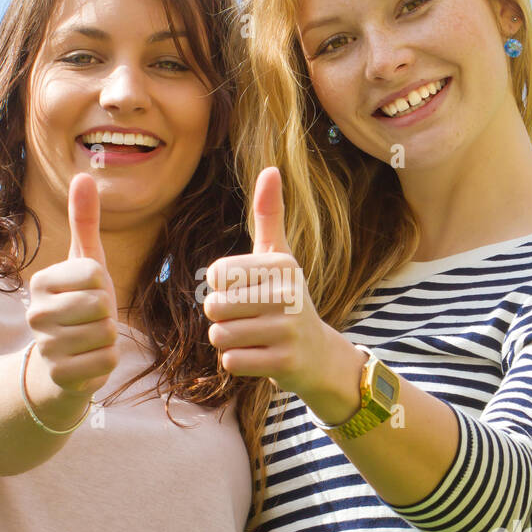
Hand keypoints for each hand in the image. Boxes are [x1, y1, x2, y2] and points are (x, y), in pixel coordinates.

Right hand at [26, 174, 119, 401]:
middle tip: (92, 320)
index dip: (103, 285)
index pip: (95, 274)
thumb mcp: (85, 262)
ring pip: (106, 333)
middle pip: (101, 305)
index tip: (89, 293)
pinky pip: (107, 360)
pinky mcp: (61, 374)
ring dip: (108, 338)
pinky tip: (89, 360)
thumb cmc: (79, 305)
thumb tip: (83, 174)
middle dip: (107, 314)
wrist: (62, 363)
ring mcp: (46, 346)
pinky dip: (107, 361)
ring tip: (90, 339)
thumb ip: (84, 220)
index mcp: (41, 282)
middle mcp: (36, 313)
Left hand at [203, 167, 332, 398]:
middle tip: (248, 319)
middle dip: (221, 318)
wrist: (317, 355)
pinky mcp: (284, 362)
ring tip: (254, 337)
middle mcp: (288, 294)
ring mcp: (288, 329)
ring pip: (220, 336)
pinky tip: (260, 356)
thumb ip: (269, 215)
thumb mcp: (279, 256)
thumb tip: (271, 168)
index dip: (222, 288)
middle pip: (214, 307)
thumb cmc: (285, 299)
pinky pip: (231, 362)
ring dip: (228, 341)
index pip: (217, 274)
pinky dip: (238, 363)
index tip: (248, 292)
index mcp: (281, 264)